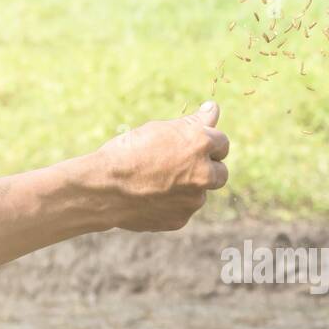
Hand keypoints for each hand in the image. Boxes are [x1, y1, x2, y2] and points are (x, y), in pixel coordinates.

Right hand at [93, 102, 229, 231]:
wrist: (105, 188)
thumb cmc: (128, 151)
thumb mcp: (159, 129)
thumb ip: (192, 123)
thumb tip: (213, 109)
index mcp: (201, 144)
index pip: (222, 142)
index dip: (209, 143)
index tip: (197, 144)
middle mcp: (204, 173)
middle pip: (221, 173)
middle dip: (208, 169)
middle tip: (184, 165)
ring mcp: (194, 200)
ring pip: (199, 193)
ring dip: (187, 188)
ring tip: (157, 181)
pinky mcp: (181, 219)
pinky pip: (182, 209)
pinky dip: (171, 204)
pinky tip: (150, 196)